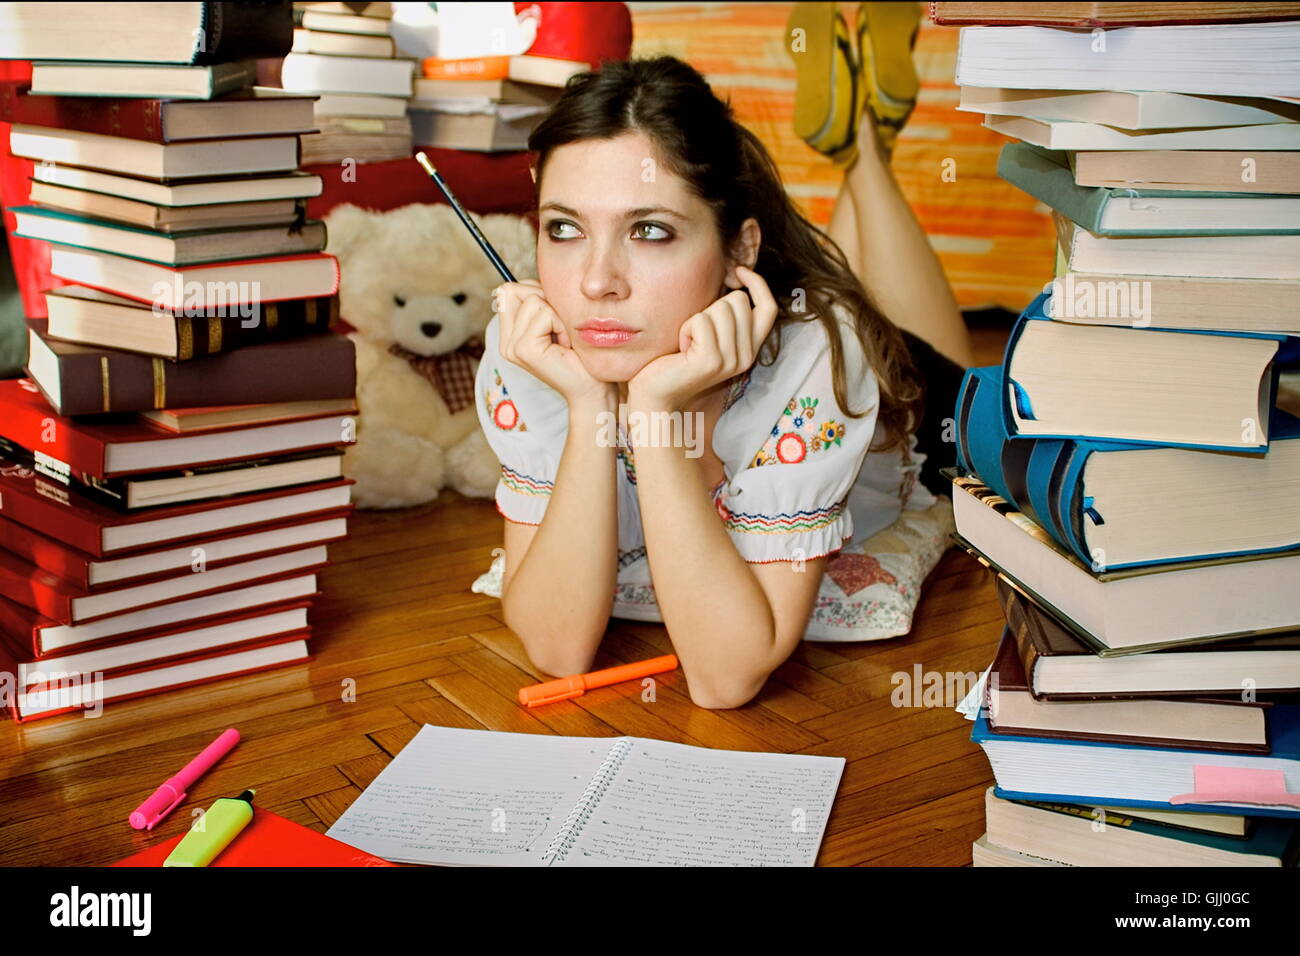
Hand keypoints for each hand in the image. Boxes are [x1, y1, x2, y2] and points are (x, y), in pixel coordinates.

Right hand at [493, 279, 609, 404]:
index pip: (508, 290)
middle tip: (561, 329)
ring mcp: (511, 347)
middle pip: (514, 289)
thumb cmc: (583, 356)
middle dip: (545, 300)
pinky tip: (567, 345)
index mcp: (510, 334)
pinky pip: (544, 313)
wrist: (594, 391)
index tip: (555, 317)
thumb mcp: (559, 321)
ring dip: (557, 314)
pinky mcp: (523, 350)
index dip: (535, 292)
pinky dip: (561, 323)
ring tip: (565, 339)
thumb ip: (543, 300)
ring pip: (532, 299)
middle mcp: (506, 341)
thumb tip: (543, 276)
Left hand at [627, 265, 778, 410]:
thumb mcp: (710, 336)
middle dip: (712, 306)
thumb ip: (727, 317)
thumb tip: (734, 278)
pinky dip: (686, 328)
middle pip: (739, 301)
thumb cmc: (677, 360)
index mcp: (750, 350)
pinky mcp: (711, 360)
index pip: (769, 308)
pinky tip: (681, 347)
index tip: (739, 271)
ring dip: (697, 318)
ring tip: (689, 342)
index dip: (758, 284)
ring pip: (720, 307)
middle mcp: (746, 357)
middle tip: (698, 334)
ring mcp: (730, 360)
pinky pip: (701, 320)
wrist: (657, 395)